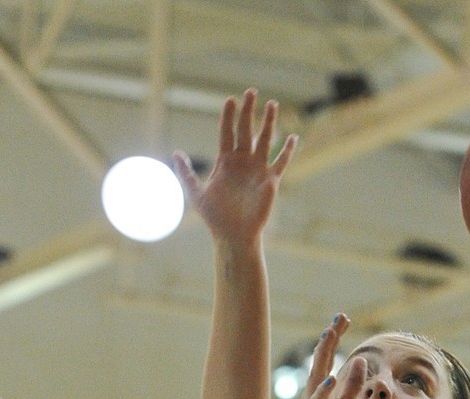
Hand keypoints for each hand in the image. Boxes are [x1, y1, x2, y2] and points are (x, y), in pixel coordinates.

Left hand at [174, 88, 296, 245]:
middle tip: (251, 92)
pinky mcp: (270, 181)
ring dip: (268, 122)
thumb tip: (176, 153)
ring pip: (264, 140)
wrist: (233, 236)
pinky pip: (281, 163)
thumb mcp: (196, 194)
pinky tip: (293, 137)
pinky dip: (287, 151)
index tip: (230, 100)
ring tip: (272, 104)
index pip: (227, 133)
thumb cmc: (215, 217)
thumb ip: (187, 173)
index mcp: (225, 162)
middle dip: (248, 111)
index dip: (228, 116)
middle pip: (245, 130)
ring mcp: (257, 170)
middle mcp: (242, 162)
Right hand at [281, 314, 366, 398]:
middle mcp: (315, 395)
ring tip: (329, 334)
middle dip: (330, 338)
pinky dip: (323, 391)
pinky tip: (331, 378)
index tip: (344, 318)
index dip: (336, 338)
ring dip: (323, 355)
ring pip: (317, 375)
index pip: (329, 358)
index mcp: (323, 391)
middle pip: (321, 360)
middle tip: (339, 316)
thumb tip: (360, 360)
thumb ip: (351, 386)